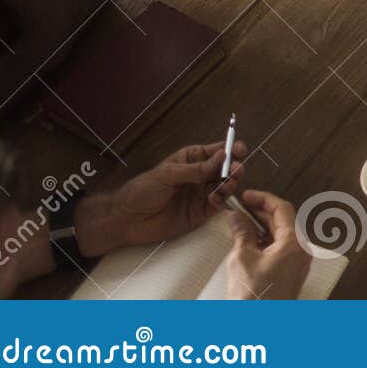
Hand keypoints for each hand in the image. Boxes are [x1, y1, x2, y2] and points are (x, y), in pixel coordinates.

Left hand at [75, 140, 247, 256]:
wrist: (127, 219)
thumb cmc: (143, 190)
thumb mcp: (168, 174)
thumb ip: (196, 169)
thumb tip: (223, 155)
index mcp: (193, 159)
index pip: (217, 150)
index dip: (230, 148)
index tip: (239, 149)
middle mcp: (202, 174)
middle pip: (226, 168)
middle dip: (233, 167)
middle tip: (235, 171)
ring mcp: (203, 193)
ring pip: (226, 185)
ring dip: (230, 183)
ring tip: (227, 185)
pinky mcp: (202, 211)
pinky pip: (218, 204)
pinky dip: (222, 200)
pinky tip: (216, 199)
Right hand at [225, 190, 310, 300]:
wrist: (258, 328)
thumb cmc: (254, 297)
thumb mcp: (242, 258)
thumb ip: (242, 232)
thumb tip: (237, 217)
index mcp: (294, 243)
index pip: (283, 209)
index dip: (263, 199)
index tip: (247, 196)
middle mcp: (301, 251)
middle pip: (283, 222)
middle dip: (261, 213)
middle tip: (240, 208)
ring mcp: (297, 263)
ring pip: (281, 236)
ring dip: (262, 227)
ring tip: (241, 224)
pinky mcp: (290, 274)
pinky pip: (280, 249)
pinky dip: (265, 242)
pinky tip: (249, 242)